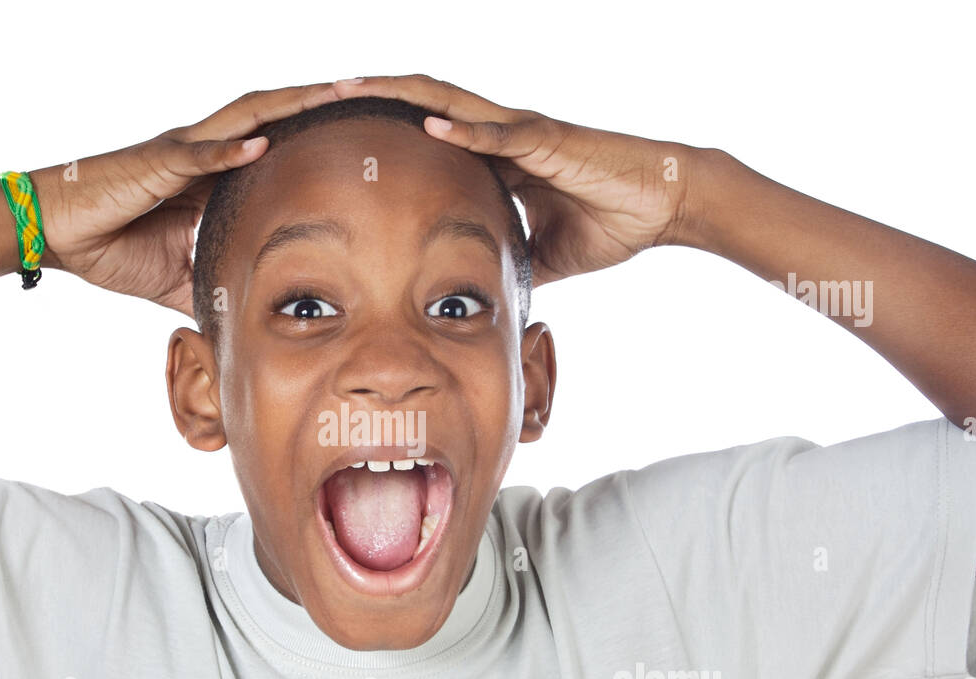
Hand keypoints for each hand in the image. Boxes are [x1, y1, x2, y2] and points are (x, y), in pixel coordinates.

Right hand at [30, 82, 340, 312]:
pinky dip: (230, 149)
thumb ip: (209, 285)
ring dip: (293, 106)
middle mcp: (204, 153)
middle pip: (275, 118)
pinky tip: (264, 143)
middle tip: (374, 94)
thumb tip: (237, 320)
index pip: (276, 146)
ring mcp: (181, 153)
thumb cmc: (110, 245)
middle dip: (323, 104)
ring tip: (340, 94)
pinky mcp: (155, 164)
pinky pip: (196, 154)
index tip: (366, 133)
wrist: (55, 233)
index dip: (319, 135)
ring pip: (247, 118)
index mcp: (212, 176)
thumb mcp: (176, 276)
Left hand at [333, 74, 703, 284]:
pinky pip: (498, 132)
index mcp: (494, 158)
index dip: (379, 134)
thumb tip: (488, 293)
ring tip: (345, 89)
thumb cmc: (610, 220)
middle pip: (420, 108)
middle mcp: (499, 135)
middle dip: (369, 103)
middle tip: (312, 99)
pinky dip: (461, 131)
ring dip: (397, 96)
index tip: (331, 141)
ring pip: (447, 104)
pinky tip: (425, 127)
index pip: (424, 138)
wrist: (663, 203)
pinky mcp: (546, 140)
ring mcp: (520, 132)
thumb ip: (512, 259)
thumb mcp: (545, 252)